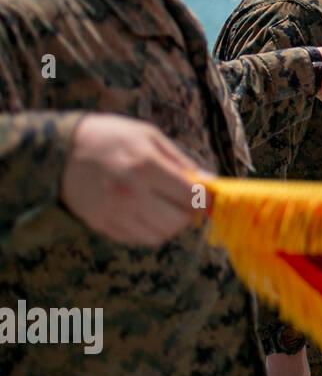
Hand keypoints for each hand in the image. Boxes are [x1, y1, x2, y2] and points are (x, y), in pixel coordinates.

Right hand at [60, 113, 207, 244]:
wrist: (58, 150)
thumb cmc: (110, 136)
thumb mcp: (149, 136)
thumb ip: (180, 161)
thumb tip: (210, 181)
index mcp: (146, 166)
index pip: (190, 196)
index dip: (205, 200)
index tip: (208, 197)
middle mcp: (131, 193)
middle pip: (177, 221)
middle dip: (187, 213)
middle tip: (184, 201)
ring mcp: (114, 212)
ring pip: (159, 236)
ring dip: (169, 224)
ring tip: (164, 206)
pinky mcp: (101, 224)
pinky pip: (137, 239)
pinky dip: (148, 230)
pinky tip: (144, 212)